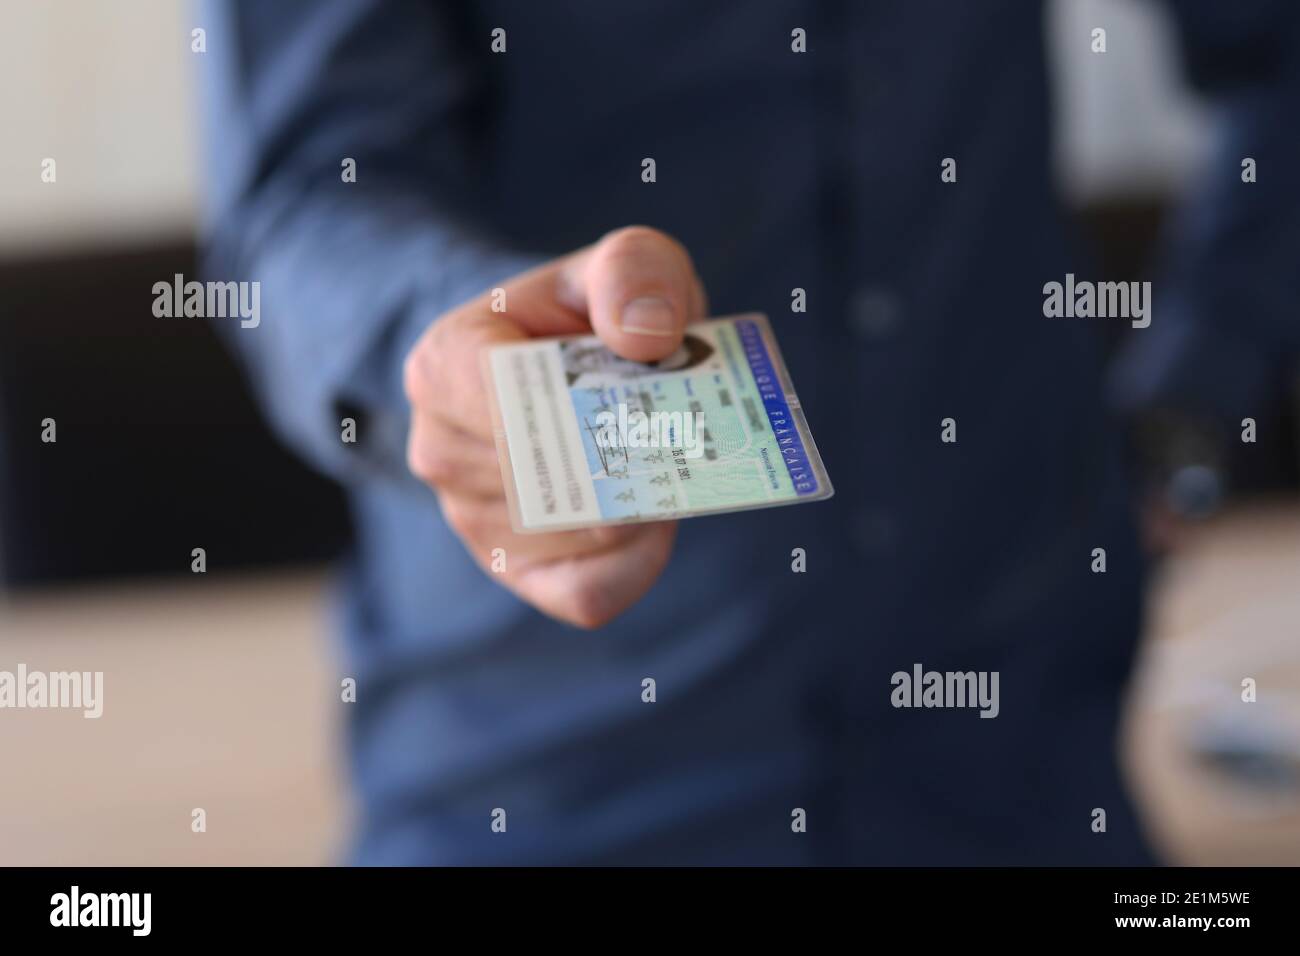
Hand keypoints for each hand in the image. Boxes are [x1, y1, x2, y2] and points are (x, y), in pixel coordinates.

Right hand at [403, 226, 707, 627]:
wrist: (564, 367)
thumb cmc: (590, 315)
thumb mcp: (620, 262)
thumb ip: (634, 270)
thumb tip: (647, 334)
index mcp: (443, 366)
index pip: (505, 408)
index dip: (586, 409)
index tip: (645, 383)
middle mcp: (440, 450)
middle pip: (554, 481)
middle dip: (631, 458)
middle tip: (678, 426)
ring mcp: (472, 520)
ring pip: (583, 537)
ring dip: (644, 503)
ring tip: (663, 455)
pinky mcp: (516, 572)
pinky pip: (587, 593)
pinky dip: (639, 561)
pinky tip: (656, 517)